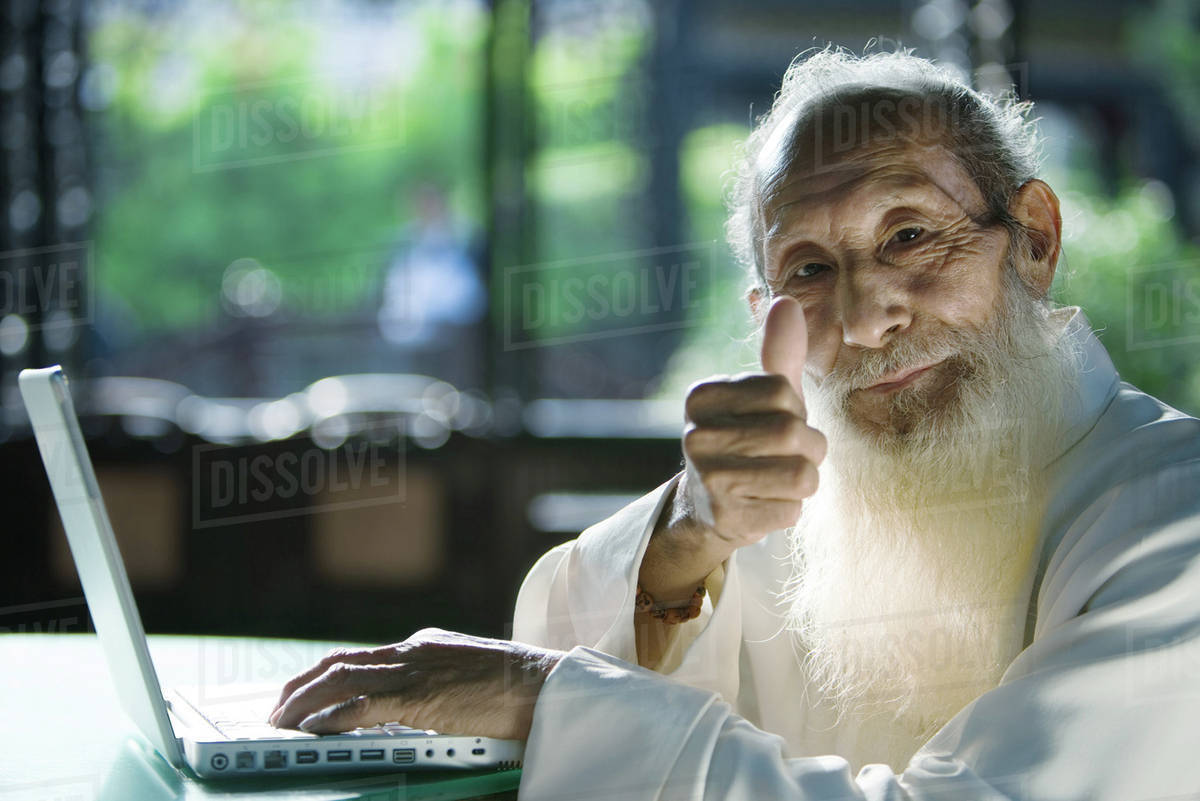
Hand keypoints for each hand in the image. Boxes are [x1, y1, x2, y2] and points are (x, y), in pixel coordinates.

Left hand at [267, 628, 564, 740]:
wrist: (545, 684)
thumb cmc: (517, 688)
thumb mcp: (468, 678)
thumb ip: (436, 685)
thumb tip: (411, 709)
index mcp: (423, 645)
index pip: (362, 658)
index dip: (326, 676)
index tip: (304, 694)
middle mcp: (412, 650)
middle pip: (340, 661)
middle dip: (301, 684)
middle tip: (277, 709)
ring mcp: (414, 669)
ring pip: (340, 677)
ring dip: (303, 700)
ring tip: (280, 721)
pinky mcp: (419, 696)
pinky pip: (360, 705)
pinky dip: (330, 716)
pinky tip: (311, 730)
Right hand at [679, 295, 825, 546]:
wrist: (708, 507)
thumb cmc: (747, 440)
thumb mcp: (763, 396)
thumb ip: (778, 353)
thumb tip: (786, 301)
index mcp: (701, 397)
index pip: (781, 391)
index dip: (796, 409)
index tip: (776, 421)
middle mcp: (695, 435)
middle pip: (792, 432)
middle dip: (809, 447)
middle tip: (792, 456)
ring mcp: (708, 480)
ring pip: (800, 474)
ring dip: (805, 480)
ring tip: (782, 480)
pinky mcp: (724, 518)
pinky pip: (791, 510)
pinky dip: (790, 510)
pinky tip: (766, 505)